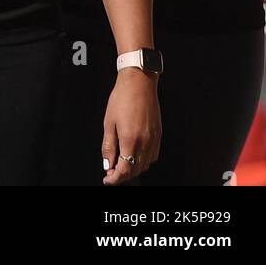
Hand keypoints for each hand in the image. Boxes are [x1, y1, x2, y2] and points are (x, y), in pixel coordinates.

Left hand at [101, 70, 160, 184]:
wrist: (139, 84)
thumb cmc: (121, 99)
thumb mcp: (108, 122)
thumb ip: (108, 146)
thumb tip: (107, 163)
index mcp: (130, 139)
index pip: (125, 169)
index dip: (115, 178)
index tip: (108, 180)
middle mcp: (145, 142)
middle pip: (136, 170)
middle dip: (123, 175)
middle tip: (111, 172)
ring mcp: (154, 140)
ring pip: (145, 165)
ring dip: (133, 169)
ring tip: (120, 164)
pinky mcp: (158, 136)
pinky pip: (152, 156)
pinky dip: (143, 161)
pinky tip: (134, 155)